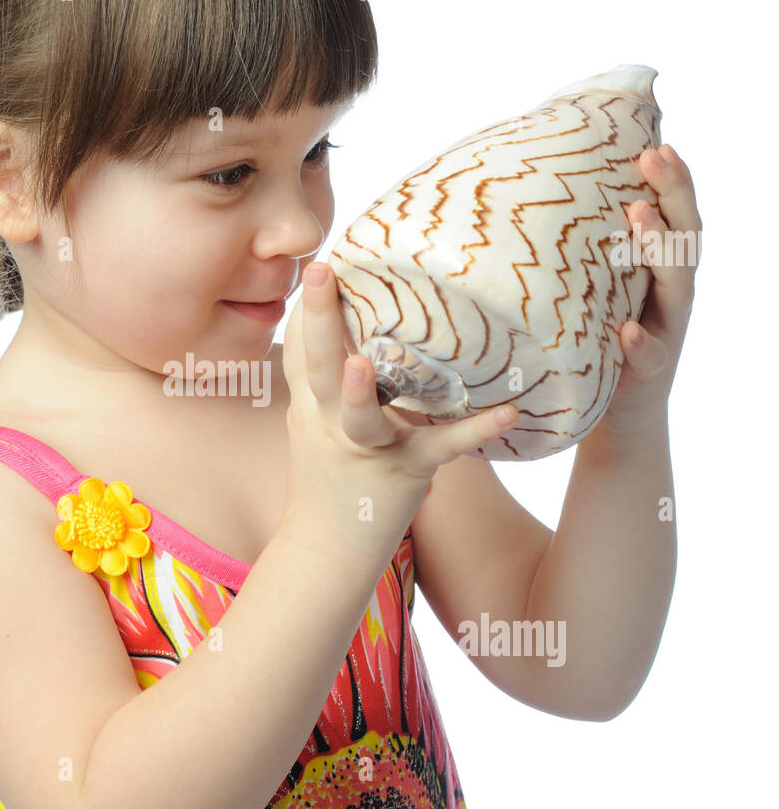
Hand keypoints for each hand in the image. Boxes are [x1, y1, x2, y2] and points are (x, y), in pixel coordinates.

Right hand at [281, 263, 516, 558]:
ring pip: (361, 417)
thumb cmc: (330, 479)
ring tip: (362, 365)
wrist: (326, 550)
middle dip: (315, 318)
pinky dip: (475, 431)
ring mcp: (366, 447)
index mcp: (311, 404)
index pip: (302, 348)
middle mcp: (330, 421)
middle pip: (316, 366)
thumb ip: (329, 383)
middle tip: (317, 271)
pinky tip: (508, 411)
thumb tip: (352, 331)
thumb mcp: (316, 425)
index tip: (318, 258)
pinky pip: (442, 447)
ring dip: (359, 391)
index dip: (306, 306)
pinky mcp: (406, 470)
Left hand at [587, 143, 701, 450]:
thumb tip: (544, 200)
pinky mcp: (647, 373)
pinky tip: (626, 330)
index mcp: (660, 271)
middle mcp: (672, 295)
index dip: (672, 180)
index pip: (674, 217)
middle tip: (653, 156)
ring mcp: (665, 331)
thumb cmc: (599, 340)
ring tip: (640, 214)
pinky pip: (647, 355)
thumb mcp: (598, 291)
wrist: (616, 415)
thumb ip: (590, 253)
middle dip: (672, 194)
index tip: (657, 143)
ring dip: (659, 247)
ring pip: (674, 285)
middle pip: (683, 238)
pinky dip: (638, 341)